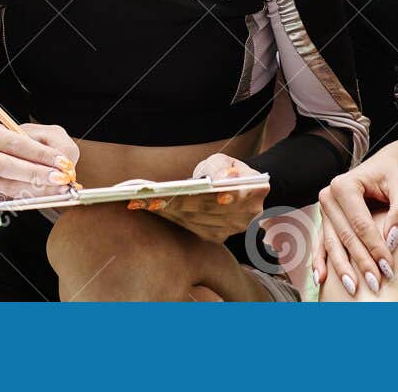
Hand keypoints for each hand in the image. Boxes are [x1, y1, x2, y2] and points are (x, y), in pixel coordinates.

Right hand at [0, 122, 79, 199]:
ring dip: (37, 190)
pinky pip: (12, 199)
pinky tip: (49, 194)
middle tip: (60, 178)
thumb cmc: (31, 141)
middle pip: (6, 166)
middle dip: (36, 174)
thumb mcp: (46, 133)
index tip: (61, 162)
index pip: (14, 144)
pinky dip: (33, 198)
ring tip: (60, 188)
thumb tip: (64, 165)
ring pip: (9, 187)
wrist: (19, 155)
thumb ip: (56, 144)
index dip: (39, 154)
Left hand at [141, 154, 265, 242]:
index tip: (174, 193)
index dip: (199, 195)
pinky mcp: (218, 236)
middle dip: (175, 203)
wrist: (238, 187)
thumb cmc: (227, 169)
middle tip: (146, 197)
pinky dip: (171, 217)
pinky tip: (153, 208)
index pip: (226, 195)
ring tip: (142, 202)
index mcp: (255, 191)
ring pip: (196, 220)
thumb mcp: (225, 160)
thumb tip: (221, 179)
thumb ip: (221, 167)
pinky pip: (191, 227)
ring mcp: (233, 229)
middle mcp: (247, 215)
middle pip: (206, 210)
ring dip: (168, 211)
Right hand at [314, 135, 397, 296]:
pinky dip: (320, 261)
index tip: (388, 268)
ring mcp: (324, 209)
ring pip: (332, 243)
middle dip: (360, 263)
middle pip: (345, 236)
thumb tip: (390, 241)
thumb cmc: (394, 175)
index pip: (361, 223)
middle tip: (375, 285)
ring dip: (341, 268)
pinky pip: (322, 243)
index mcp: (344, 185)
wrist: (384, 164)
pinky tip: (320, 278)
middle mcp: (328, 196)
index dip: (374, 247)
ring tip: (353, 288)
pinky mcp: (326, 220)